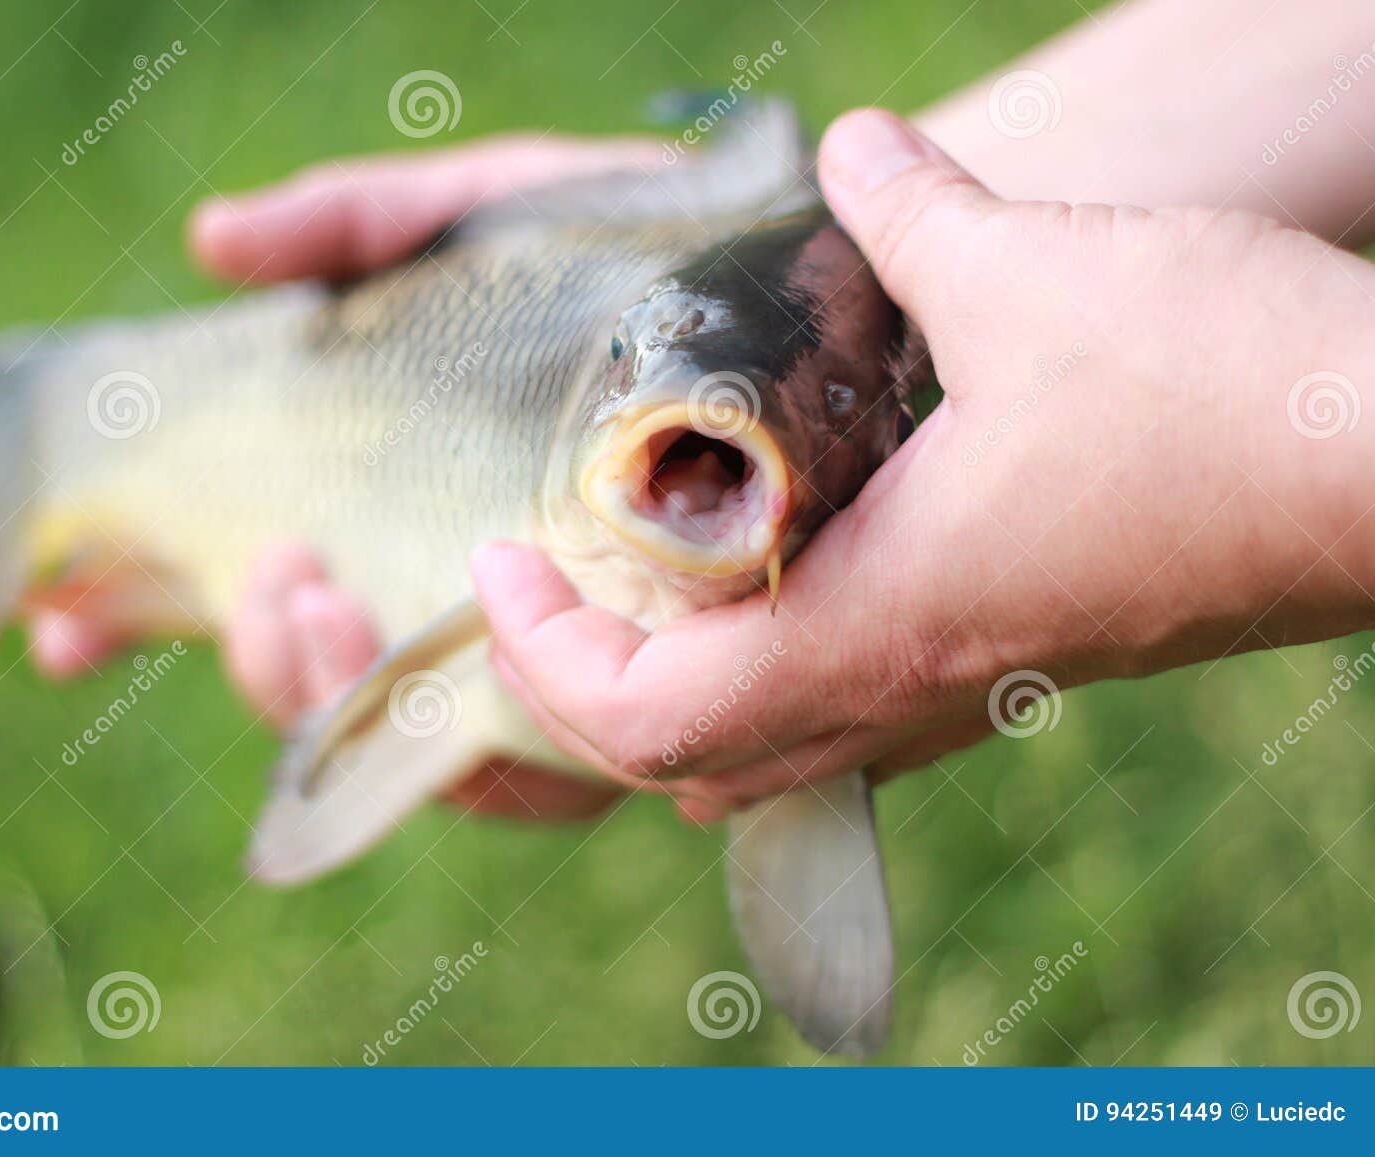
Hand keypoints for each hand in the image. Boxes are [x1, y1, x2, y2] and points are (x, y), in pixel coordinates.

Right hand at [27, 136, 663, 820]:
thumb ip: (356, 226)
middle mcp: (471, 611)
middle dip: (273, 669)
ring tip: (322, 598)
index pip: (264, 607)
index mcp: (402, 521)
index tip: (64, 631)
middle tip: (273, 580)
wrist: (795, 268)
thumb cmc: (631, 250)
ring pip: (436, 754)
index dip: (148, 637)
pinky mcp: (658, 681)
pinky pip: (568, 760)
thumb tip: (215, 242)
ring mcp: (564, 659)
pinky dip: (493, 742)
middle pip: (338, 704)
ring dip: (354, 706)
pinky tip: (469, 662)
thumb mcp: (479, 216)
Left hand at [471, 109, 1374, 817]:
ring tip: (635, 578)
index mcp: (875, 623)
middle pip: (686, 761)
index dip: (542, 659)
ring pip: (771, 751)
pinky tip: (781, 571)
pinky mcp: (1021, 658)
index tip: (496, 563)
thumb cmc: (1226, 395)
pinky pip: (855, 708)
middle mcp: (908, 684)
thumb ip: (906, 214)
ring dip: (678, 685)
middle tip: (544, 579)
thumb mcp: (1029, 271)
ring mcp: (969, 686)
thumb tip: (855, 150)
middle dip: (587, 686)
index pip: (644, 720)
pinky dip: (776, 666)